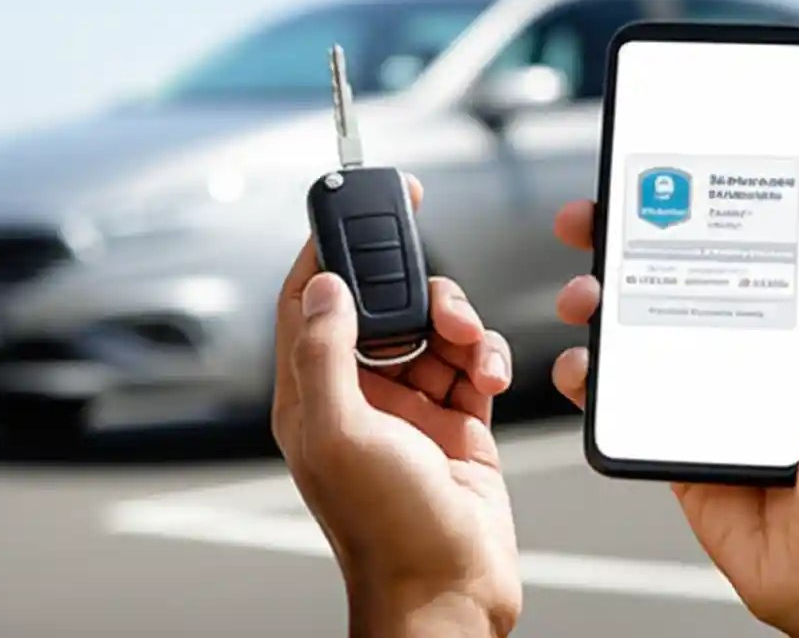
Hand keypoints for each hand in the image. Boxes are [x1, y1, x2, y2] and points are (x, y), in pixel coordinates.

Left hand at [273, 177, 519, 637]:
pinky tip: (488, 379)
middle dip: (415, 288)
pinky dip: (485, 358)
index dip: (328, 249)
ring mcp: (411, 408)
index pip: (311, 302)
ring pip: (435, 329)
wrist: (451, 591)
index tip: (352, 206)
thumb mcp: (340, 434)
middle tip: (438, 289)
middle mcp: (361, 396)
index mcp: (315, 395)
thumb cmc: (389, 531)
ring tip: (469, 349)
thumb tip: (325, 288)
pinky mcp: (458, 421)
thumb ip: (325, 354)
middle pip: (383, 307)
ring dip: (459, 326)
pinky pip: (472, 362)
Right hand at [551, 195, 798, 636]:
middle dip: (625, 243)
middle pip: (676, 277)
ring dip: (598, 303)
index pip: (744, 245)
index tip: (663, 176)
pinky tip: (580, 364)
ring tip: (580, 297)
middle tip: (587, 221)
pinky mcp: (674, 433)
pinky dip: (591, 377)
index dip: (700, 208)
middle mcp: (751, 348)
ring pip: (639, 329)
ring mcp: (707, 390)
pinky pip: (623, 396)